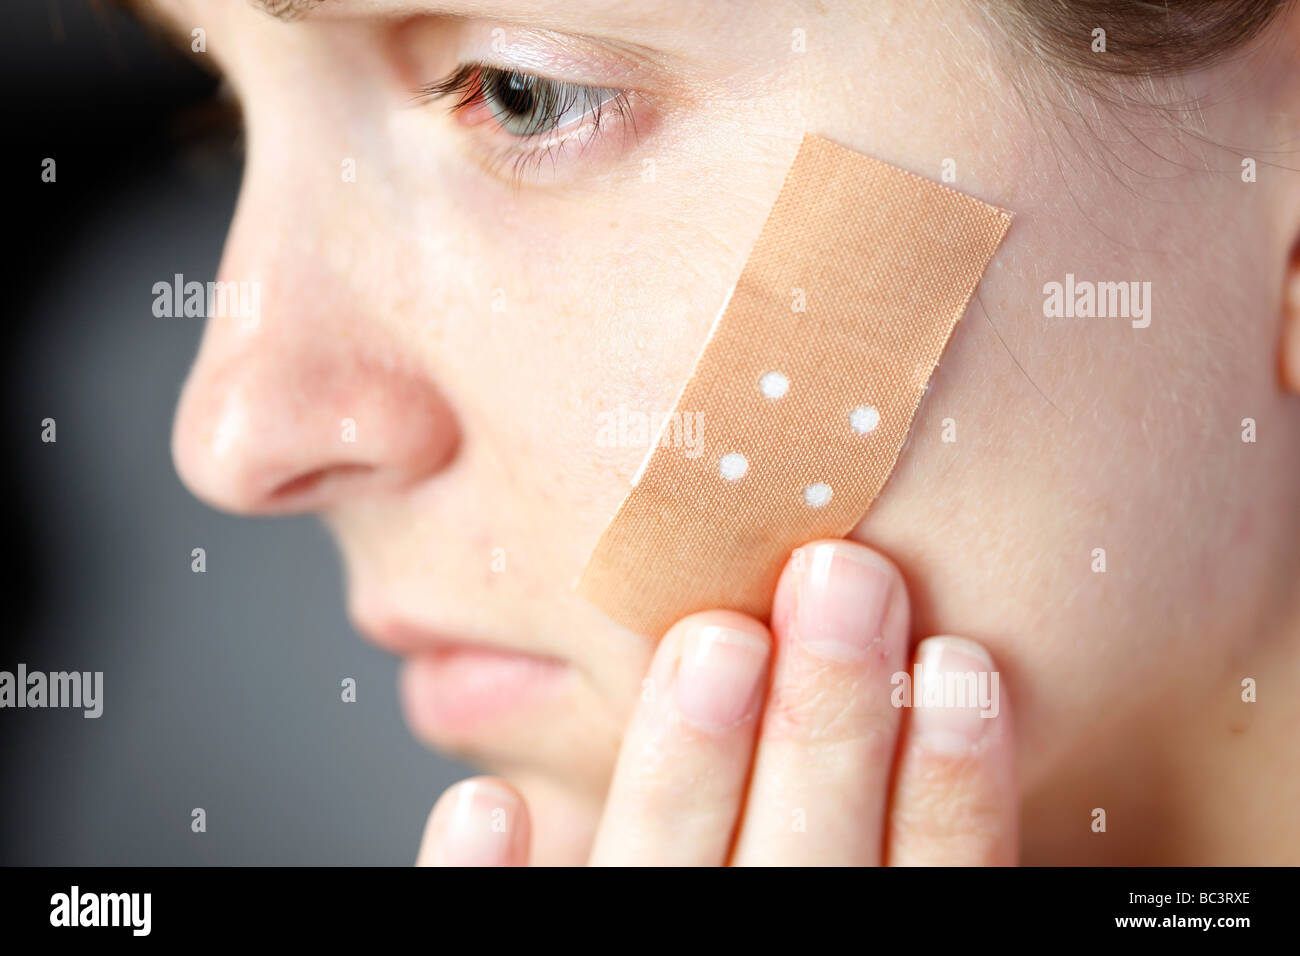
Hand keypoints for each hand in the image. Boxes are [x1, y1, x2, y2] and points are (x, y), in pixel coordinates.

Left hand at [415, 539, 1016, 865]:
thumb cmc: (788, 913)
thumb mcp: (856, 902)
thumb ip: (877, 838)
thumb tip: (957, 701)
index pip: (930, 888)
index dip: (950, 786)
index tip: (959, 659)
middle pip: (806, 868)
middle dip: (830, 723)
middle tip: (841, 578)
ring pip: (664, 885)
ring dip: (690, 767)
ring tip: (715, 639)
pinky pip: (514, 939)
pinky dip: (492, 886)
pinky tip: (488, 801)